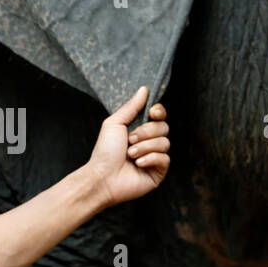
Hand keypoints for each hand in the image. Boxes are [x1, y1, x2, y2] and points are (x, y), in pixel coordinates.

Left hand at [84, 86, 170, 209]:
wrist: (102, 177)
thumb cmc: (105, 152)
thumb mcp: (115, 123)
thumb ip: (131, 106)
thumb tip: (144, 89)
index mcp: (140, 129)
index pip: (159, 115)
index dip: (159, 112)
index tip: (152, 113)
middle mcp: (149, 142)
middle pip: (164, 127)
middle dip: (146, 132)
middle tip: (130, 140)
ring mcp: (154, 157)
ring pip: (165, 143)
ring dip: (145, 147)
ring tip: (130, 154)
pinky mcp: (158, 172)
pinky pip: (165, 159)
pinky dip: (150, 159)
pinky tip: (138, 164)